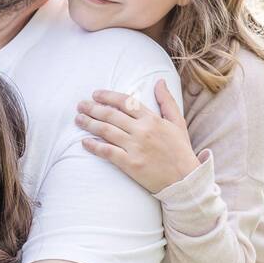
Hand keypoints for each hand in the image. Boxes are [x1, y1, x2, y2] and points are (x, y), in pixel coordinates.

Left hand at [75, 78, 199, 193]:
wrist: (185, 181)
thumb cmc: (180, 151)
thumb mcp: (178, 123)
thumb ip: (167, 101)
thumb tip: (159, 81)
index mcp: (152, 119)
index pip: (126, 102)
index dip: (108, 96)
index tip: (95, 94)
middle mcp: (142, 131)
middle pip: (111, 115)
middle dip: (93, 108)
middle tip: (80, 105)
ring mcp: (135, 147)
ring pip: (106, 131)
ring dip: (89, 123)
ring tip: (78, 119)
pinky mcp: (130, 164)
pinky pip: (107, 152)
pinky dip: (94, 146)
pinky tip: (84, 142)